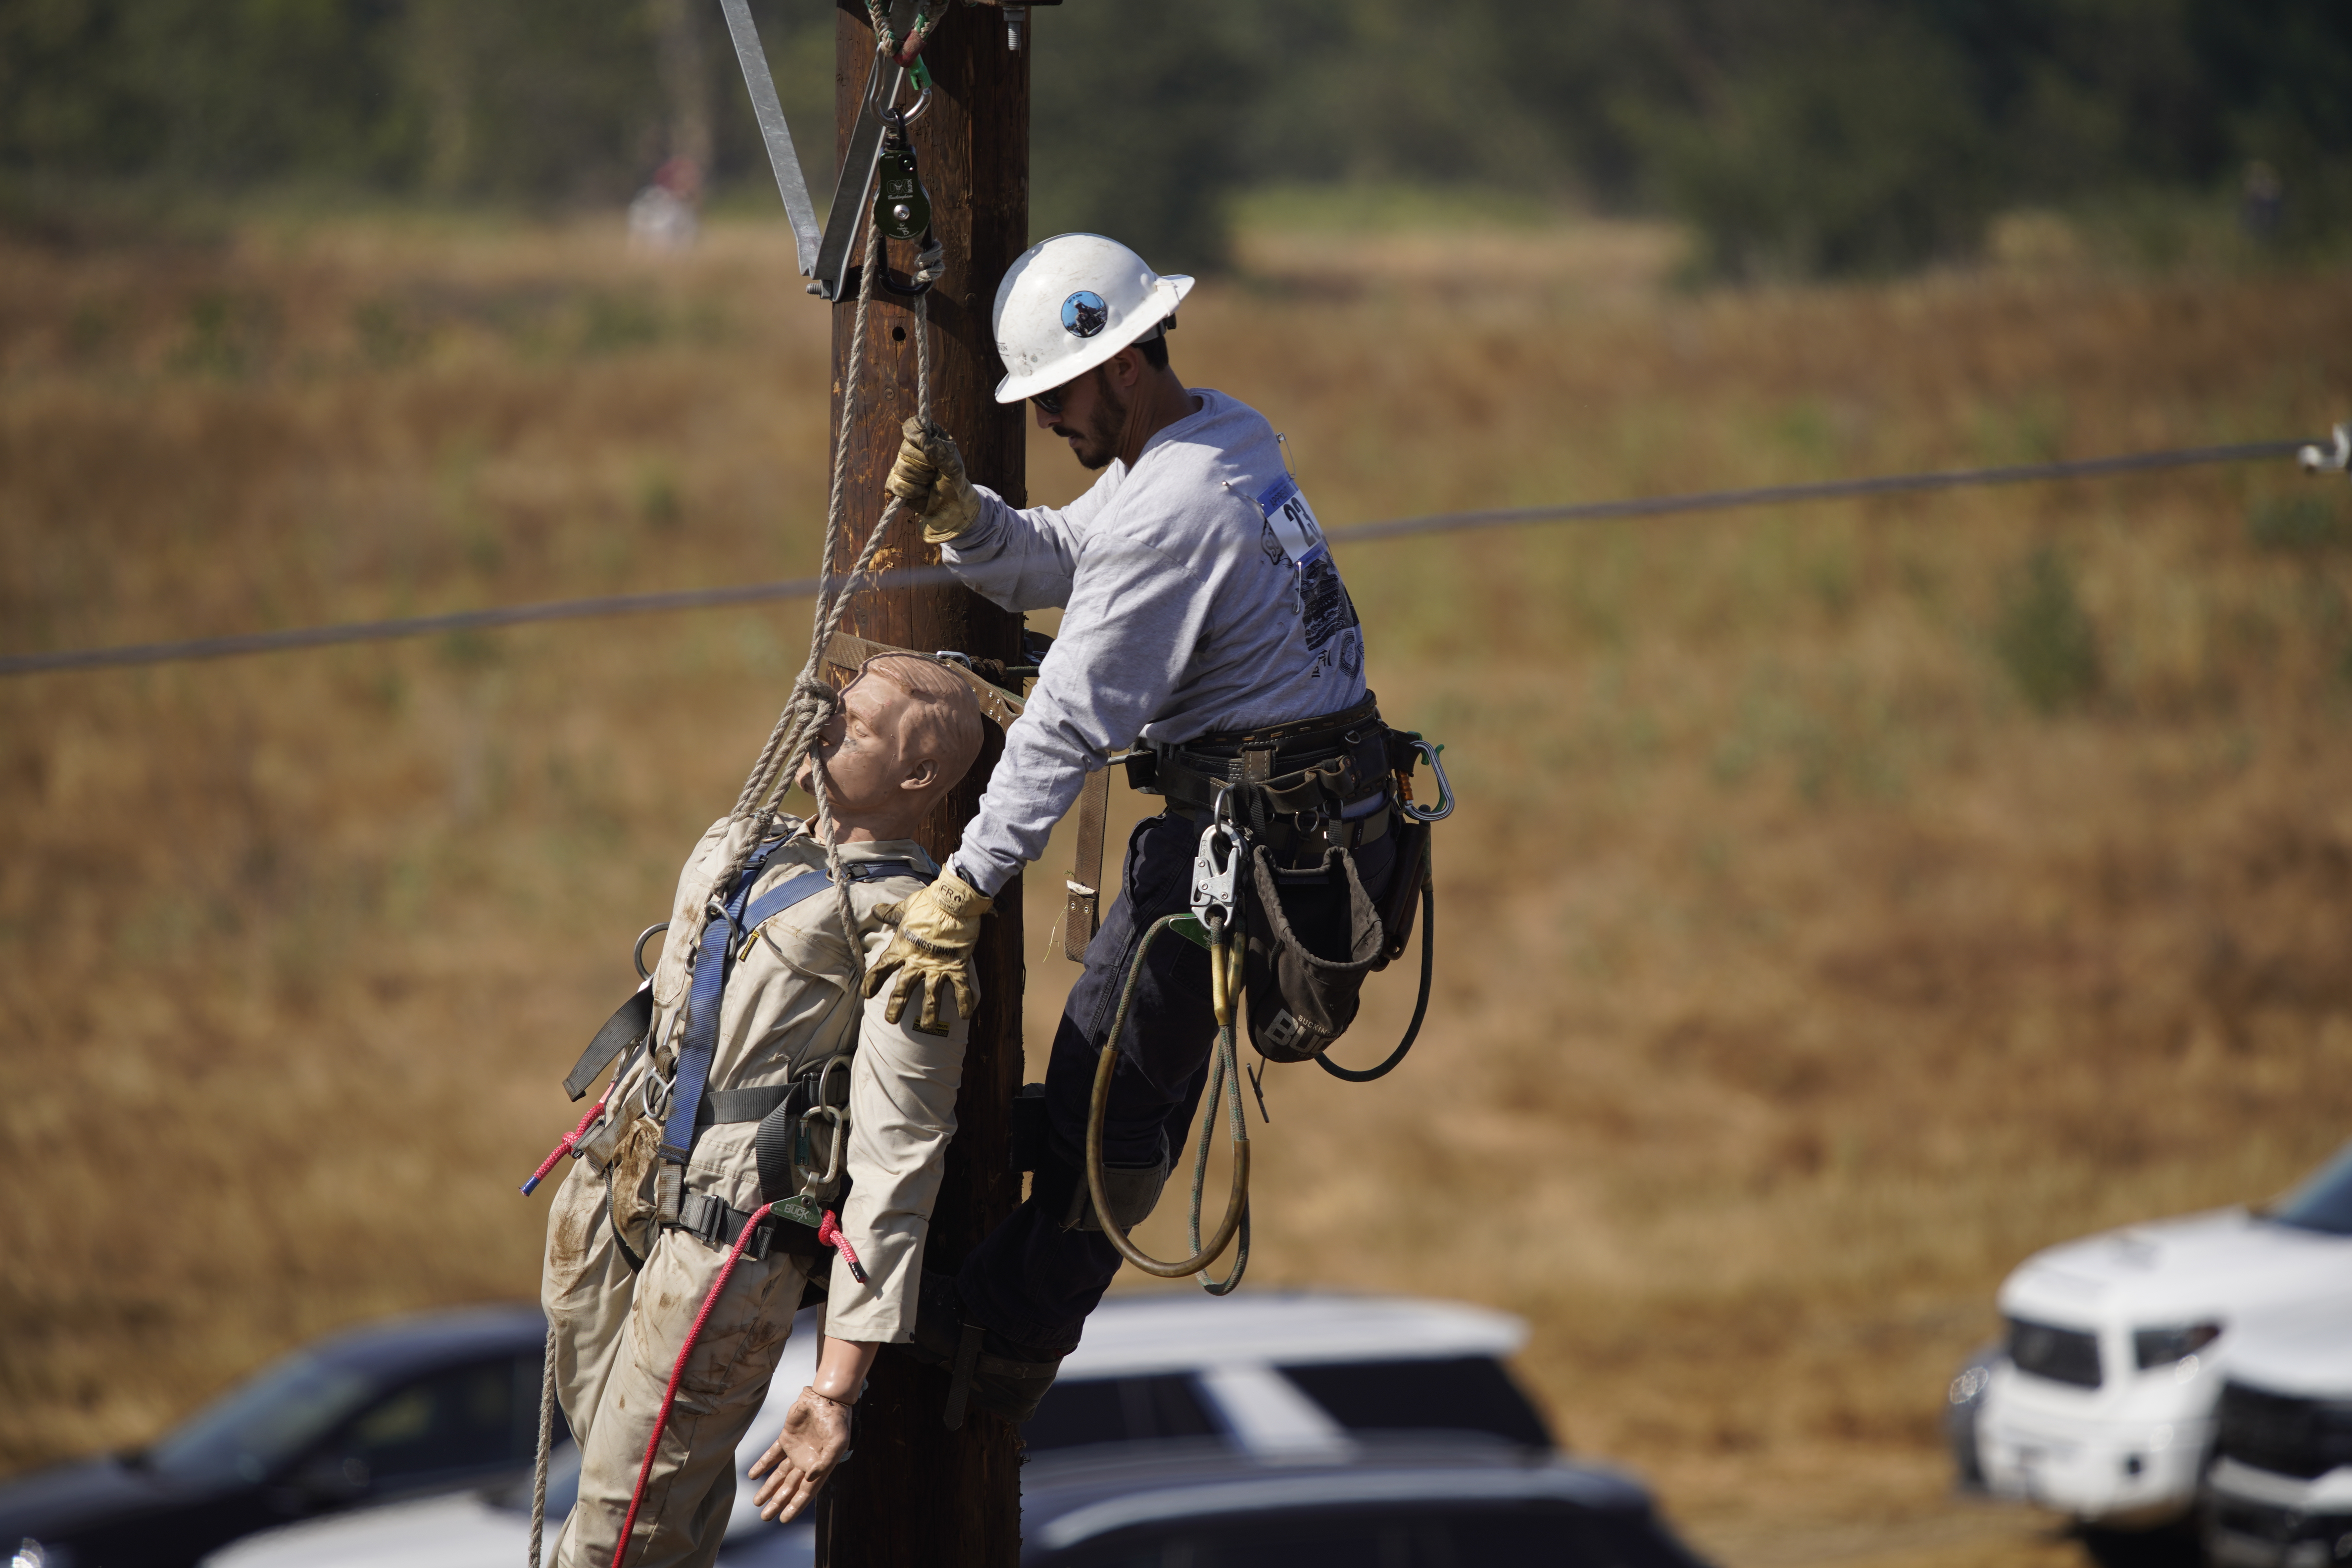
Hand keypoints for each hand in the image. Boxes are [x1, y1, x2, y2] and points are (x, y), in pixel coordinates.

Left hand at [749, 1387, 853, 1522]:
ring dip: (768, 1488)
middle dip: (777, 1503)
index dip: (795, 1506)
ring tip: (756, 1502)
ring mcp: (795, 1451)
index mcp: (820, 1466)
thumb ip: (825, 1463)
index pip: (805, 1492)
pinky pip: (771, 1454)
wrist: (826, 1397)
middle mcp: (806, 1462)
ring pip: (779, 1475)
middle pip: (789, 1487)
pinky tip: (752, 1475)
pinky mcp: (786, 1438)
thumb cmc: (836, 1421)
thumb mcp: (837, 1443)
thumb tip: (809, 1479)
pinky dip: (762, 1465)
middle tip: (765, 1517)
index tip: (783, 1520)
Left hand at [863, 869, 989, 1034]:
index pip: (882, 968)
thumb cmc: (927, 903)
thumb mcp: (906, 908)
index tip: (866, 995)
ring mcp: (937, 966)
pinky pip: (961, 988)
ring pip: (931, 995)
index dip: (873, 981)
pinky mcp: (957, 965)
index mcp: (902, 948)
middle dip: (896, 1005)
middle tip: (890, 1021)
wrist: (952, 901)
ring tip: (929, 1026)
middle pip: (903, 988)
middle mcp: (917, 961)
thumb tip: (876, 909)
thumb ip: (891, 913)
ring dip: (930, 1011)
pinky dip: (964, 1001)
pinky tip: (965, 1016)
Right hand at [883, 416, 980, 542]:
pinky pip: (895, 483)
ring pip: (901, 468)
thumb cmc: (954, 482)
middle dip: (925, 466)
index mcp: (928, 437)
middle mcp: (912, 448)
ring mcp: (901, 465)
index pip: (912, 426)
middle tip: (936, 472)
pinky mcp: (895, 482)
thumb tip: (923, 439)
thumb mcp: (954, 466)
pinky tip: (922, 492)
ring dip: (921, 481)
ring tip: (930, 483)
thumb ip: (941, 452)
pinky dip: (912, 491)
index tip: (928, 448)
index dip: (917, 436)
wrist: (951, 507)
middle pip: (905, 449)